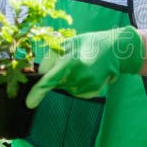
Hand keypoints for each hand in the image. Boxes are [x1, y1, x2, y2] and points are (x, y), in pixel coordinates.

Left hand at [26, 26, 144, 107]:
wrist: (116, 49)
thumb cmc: (90, 43)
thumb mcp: (69, 43)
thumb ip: (52, 57)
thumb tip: (41, 73)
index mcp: (70, 61)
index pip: (49, 80)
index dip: (37, 92)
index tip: (29, 103)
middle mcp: (79, 76)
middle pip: (57, 84)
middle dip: (58, 76)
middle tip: (72, 61)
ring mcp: (87, 85)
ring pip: (66, 88)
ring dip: (69, 79)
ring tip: (83, 65)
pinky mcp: (93, 91)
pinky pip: (77, 91)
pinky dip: (78, 84)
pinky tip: (88, 73)